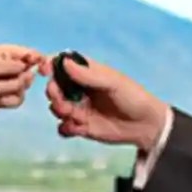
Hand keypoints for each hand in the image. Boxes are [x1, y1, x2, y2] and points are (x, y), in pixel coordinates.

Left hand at [0, 44, 42, 145]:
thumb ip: (10, 64)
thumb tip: (29, 64)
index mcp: (5, 53)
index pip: (29, 54)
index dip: (39, 60)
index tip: (41, 69)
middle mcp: (9, 67)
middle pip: (30, 72)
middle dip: (18, 80)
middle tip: (0, 83)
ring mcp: (9, 82)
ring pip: (24, 88)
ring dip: (9, 91)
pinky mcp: (7, 97)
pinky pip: (19, 100)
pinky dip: (8, 101)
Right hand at [40, 53, 169, 152]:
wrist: (146, 126)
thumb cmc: (133, 97)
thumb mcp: (112, 83)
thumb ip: (88, 75)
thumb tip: (64, 62)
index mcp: (87, 72)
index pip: (63, 64)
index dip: (50, 65)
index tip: (45, 71)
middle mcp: (79, 89)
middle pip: (55, 86)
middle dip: (53, 92)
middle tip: (59, 99)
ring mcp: (79, 108)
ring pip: (56, 107)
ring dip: (59, 111)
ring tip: (74, 116)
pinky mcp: (81, 126)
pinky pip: (63, 127)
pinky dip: (65, 128)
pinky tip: (77, 129)